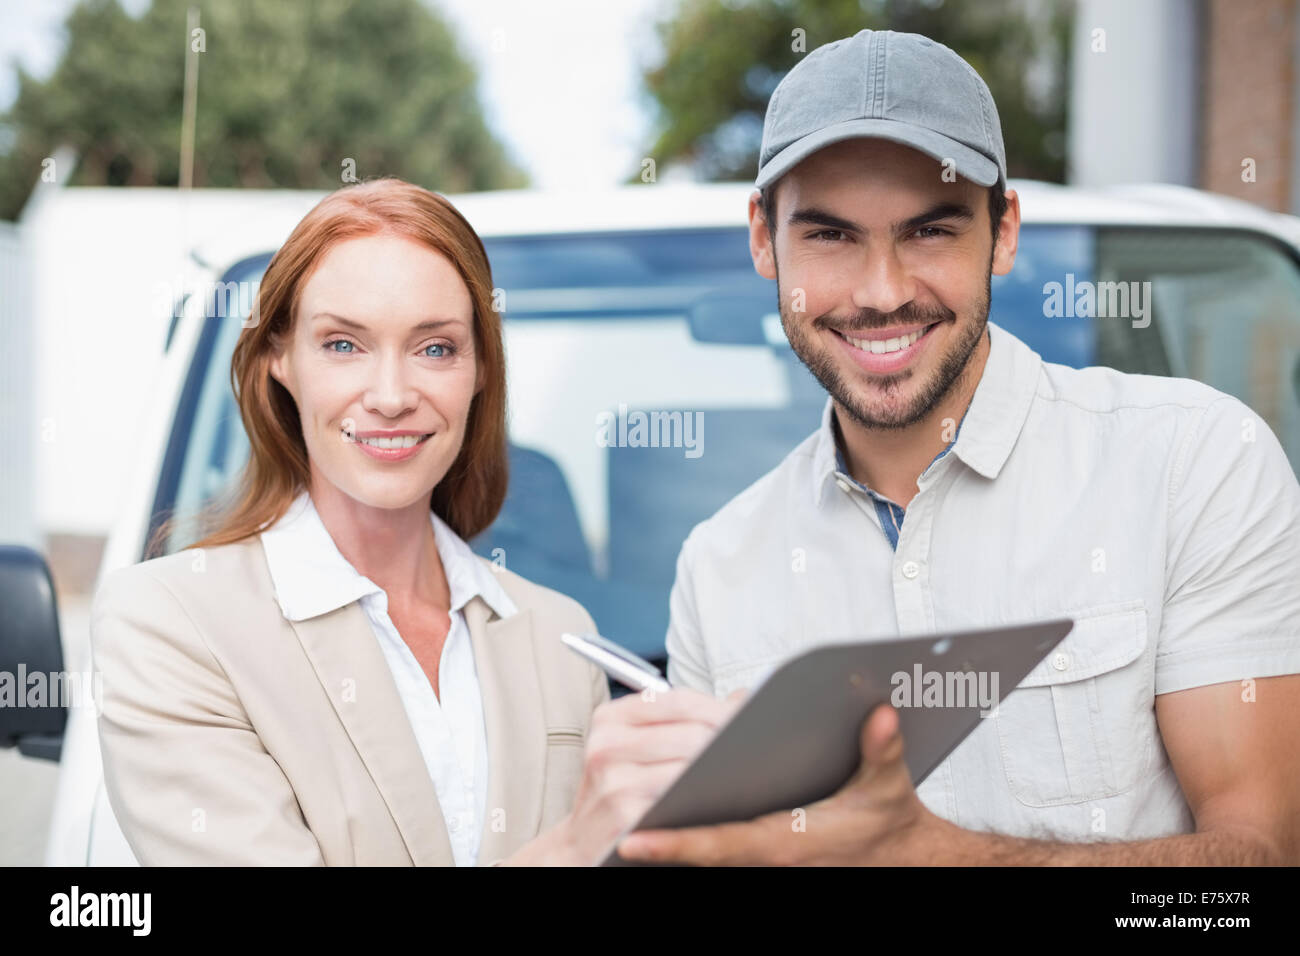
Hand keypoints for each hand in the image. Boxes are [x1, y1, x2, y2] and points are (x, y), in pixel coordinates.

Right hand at [553, 687, 744, 864]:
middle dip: (729, 742)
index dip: (722, 709)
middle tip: (755, 750)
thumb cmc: (618, 793)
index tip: (750, 719)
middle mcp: (606, 745)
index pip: (680, 701)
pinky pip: (681, 801)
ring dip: (724, 771)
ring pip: (692, 766)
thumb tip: (744, 698)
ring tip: (745, 772)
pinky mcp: (625, 816)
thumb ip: (684, 719)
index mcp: (611, 719)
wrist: (580, 846)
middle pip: (693, 733)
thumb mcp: (636, 748)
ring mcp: (613, 781)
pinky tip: (721, 799)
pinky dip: (706, 800)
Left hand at [614, 702, 949, 864]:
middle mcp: (766, 855)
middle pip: (700, 844)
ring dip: (672, 825)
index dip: (676, 843)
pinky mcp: (761, 851)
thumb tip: (881, 715)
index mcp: (788, 842)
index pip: (722, 845)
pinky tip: (673, 797)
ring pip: (703, 847)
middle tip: (618, 814)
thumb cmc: (886, 824)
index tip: (633, 841)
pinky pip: (716, 844)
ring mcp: (761, 857)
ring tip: (634, 805)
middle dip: (661, 828)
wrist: (899, 858)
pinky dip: (691, 828)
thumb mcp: (888, 789)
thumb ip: (883, 751)